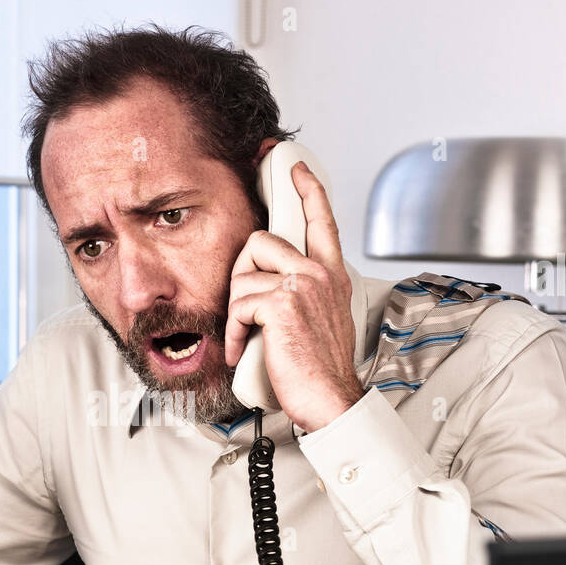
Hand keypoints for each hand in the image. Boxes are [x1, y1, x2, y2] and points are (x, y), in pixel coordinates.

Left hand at [225, 161, 363, 432]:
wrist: (330, 399)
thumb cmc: (320, 367)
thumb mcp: (321, 318)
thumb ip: (303, 291)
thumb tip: (270, 283)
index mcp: (332, 273)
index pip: (321, 217)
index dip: (306, 187)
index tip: (294, 165)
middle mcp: (321, 272)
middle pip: (261, 239)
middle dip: (241, 273)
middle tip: (244, 308)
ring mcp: (304, 285)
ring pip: (244, 274)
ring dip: (236, 311)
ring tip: (246, 336)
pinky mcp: (282, 304)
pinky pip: (238, 304)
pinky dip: (233, 332)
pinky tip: (241, 349)